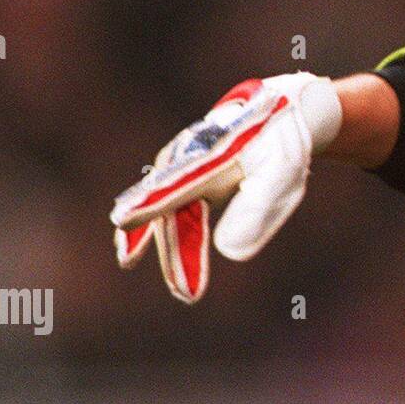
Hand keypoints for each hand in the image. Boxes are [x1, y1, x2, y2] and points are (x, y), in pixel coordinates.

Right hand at [110, 72, 342, 302]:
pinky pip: (170, 208)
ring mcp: (185, 167)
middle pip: (173, 210)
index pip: (178, 185)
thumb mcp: (282, 172)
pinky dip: (164, 234)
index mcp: (211, 155)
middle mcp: (188, 159)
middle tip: (188, 293)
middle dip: (178, 253)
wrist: (283, 110)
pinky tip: (132, 253)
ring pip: (171, 213)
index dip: (150, 204)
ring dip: (175, 251)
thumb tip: (229, 252)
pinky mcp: (189, 176)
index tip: (122, 220)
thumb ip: (257, 207)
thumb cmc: (283, 141)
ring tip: (184, 290)